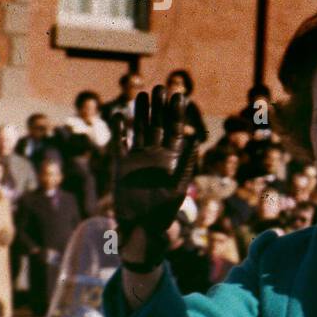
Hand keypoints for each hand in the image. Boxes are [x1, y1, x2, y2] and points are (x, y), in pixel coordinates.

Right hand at [111, 87, 196, 271]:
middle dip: (159, 107)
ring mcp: (138, 159)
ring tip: (143, 94)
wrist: (141, 229)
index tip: (180, 95)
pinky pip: (121, 144)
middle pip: (158, 125)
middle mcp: (156, 156)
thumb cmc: (163, 214)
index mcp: (172, 159)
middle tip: (161, 87)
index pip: (176, 131)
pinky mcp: (122, 166)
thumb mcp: (178, 188)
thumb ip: (185, 164)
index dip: (177, 113)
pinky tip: (121, 116)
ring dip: (141, 113)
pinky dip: (121, 131)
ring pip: (140, 130)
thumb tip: (196, 140)